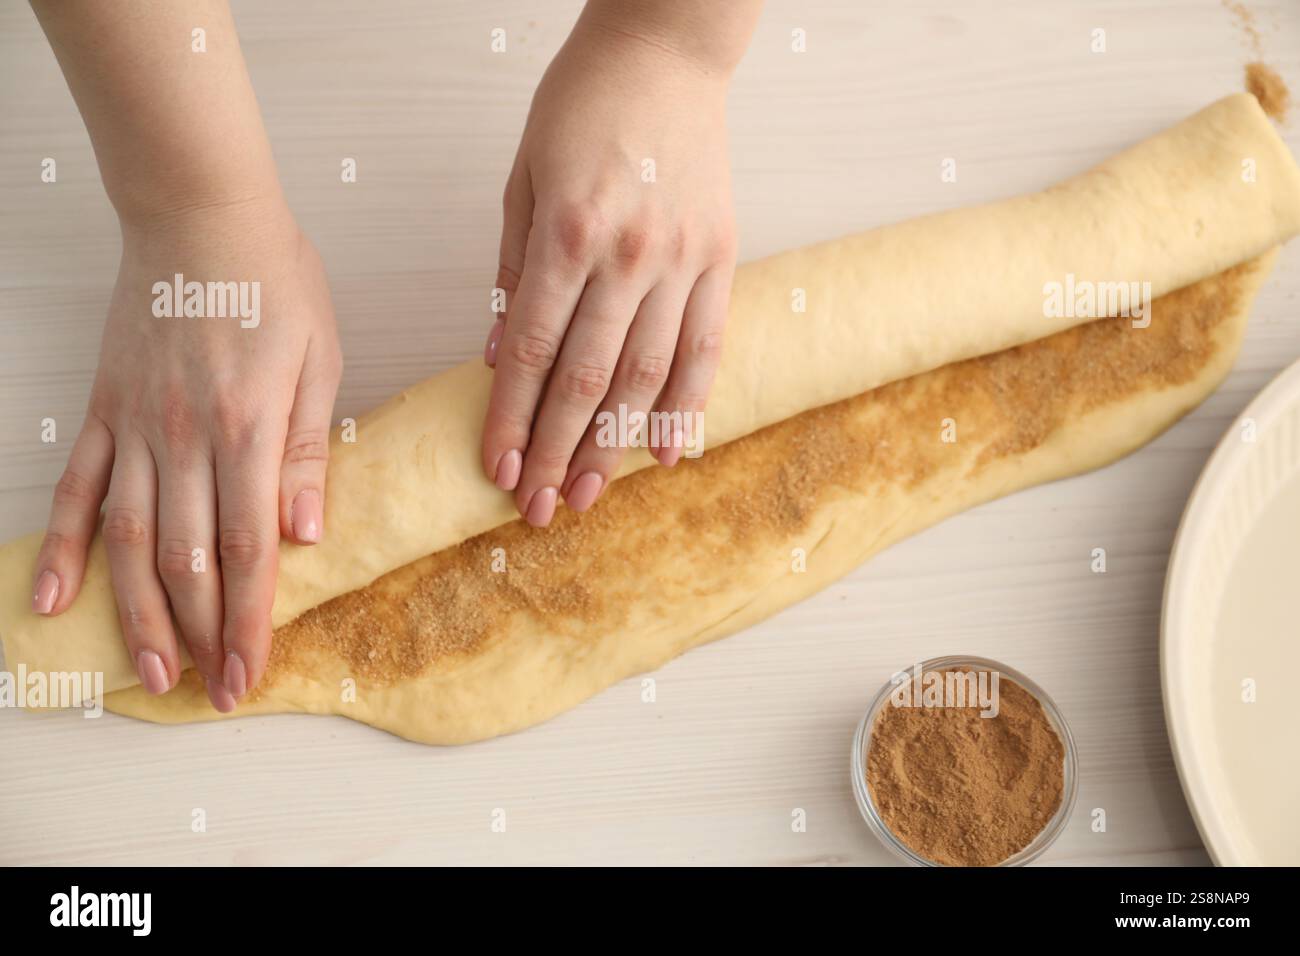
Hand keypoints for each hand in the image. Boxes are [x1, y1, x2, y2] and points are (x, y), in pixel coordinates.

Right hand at [31, 200, 341, 712]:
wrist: (201, 217)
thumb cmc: (274, 284)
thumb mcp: (321, 362)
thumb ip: (311, 451)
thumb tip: (306, 534)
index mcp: (250, 430)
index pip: (252, 550)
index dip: (253, 620)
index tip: (253, 672)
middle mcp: (186, 439)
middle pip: (190, 561)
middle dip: (203, 635)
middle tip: (212, 692)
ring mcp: (136, 428)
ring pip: (129, 542)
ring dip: (140, 614)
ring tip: (153, 671)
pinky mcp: (104, 411)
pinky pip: (78, 489)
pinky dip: (65, 547)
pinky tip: (55, 600)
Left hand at [483, 23, 738, 524]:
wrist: (666, 50)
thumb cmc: (583, 107)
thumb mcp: (524, 180)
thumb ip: (514, 274)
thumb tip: (504, 361)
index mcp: (569, 233)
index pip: (535, 351)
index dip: (512, 419)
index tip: (497, 470)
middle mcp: (628, 255)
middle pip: (588, 379)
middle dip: (557, 451)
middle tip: (538, 508)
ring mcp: (682, 260)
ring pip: (646, 375)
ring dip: (615, 445)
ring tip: (588, 495)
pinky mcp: (721, 258)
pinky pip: (707, 346)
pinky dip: (689, 405)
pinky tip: (671, 454)